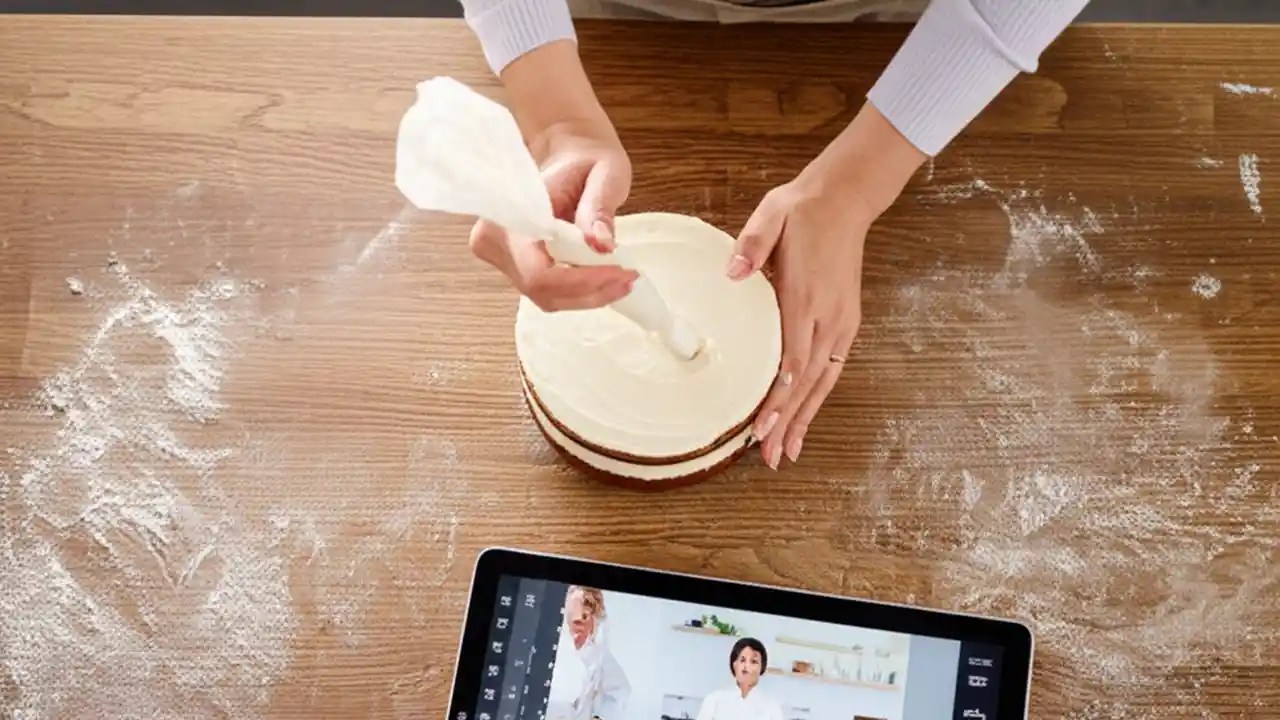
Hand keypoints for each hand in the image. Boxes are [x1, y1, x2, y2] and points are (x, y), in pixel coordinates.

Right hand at [469, 40, 636, 311]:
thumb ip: (598, 208)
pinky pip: (546, 292)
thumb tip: (600, 245)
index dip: (580, 282)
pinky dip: (578, 291)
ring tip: (622, 278)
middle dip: (589, 291)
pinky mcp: (514, 265)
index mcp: (512, 212)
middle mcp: (493, 239)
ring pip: (545, 297)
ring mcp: (500, 256)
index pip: (539, 271)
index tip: (621, 273)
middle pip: (541, 290)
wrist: (565, 152)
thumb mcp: (604, 172)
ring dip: (587, 295)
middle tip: (629, 278)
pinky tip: (604, 278)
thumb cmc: (585, 158)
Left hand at [730, 103, 925, 468]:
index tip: (762, 426)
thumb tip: (733, 274)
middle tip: (769, 456)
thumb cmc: (803, 210)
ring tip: (787, 452)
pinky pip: (830, 370)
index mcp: (806, 296)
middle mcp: (829, 317)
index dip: (777, 397)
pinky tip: (804, 418)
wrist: (846, 199)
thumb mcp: (773, 213)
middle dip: (788, 422)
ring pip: (822, 382)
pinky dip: (816, 398)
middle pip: (807, 382)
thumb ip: (752, 244)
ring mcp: (841, 322)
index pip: (792, 360)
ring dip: (804, 418)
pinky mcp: (845, 322)